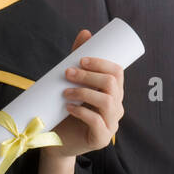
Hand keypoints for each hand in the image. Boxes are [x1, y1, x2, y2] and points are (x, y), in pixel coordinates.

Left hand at [43, 29, 124, 162]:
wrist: (56, 141)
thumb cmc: (66, 110)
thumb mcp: (72, 83)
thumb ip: (79, 61)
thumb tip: (86, 32)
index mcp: (113, 92)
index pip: (117, 72)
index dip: (101, 63)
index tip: (80, 59)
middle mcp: (116, 107)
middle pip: (111, 85)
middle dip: (88, 76)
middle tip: (68, 74)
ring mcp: (111, 124)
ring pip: (107, 102)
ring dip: (84, 92)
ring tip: (66, 92)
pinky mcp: (102, 139)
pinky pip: (97, 122)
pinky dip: (82, 112)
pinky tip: (69, 107)